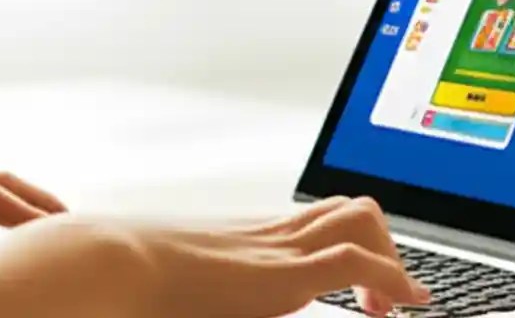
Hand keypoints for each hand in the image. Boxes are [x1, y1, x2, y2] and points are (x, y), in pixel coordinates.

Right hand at [0, 196, 429, 317]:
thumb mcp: (173, 277)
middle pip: (351, 208)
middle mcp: (271, 232)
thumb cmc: (127, 276)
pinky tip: (405, 306)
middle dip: (383, 248)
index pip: (318, 217)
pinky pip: (359, 261)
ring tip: (385, 309)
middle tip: (380, 303)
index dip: (351, 242)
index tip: (364, 287)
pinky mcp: (284, 272)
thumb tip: (186, 292)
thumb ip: (193, 278)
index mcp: (250, 235)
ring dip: (392, 259)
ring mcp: (279, 247)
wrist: (109, 262)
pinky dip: (394, 280)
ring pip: (364, 218)